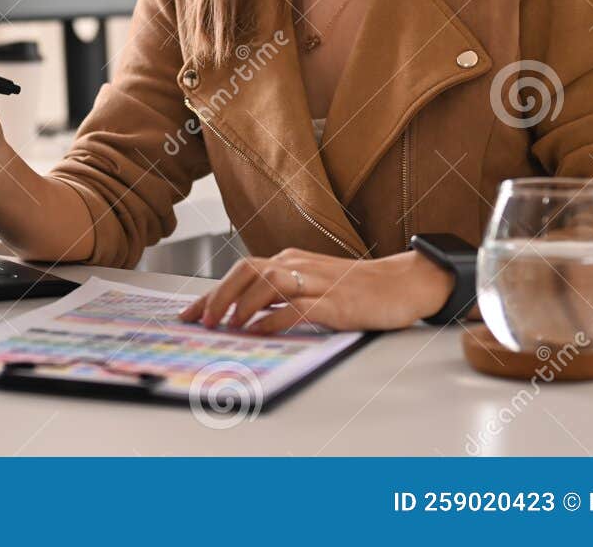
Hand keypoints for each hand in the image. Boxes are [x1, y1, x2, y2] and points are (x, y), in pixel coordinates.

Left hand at [177, 248, 457, 333]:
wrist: (403, 283)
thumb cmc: (358, 288)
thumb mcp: (314, 285)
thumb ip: (283, 294)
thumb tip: (245, 314)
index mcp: (291, 260)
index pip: (241, 270)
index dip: (212, 292)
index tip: (189, 314)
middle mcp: (299, 265)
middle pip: (247, 271)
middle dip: (218, 296)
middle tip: (201, 322)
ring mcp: (318, 282)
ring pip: (267, 283)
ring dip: (241, 306)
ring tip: (227, 326)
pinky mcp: (335, 301)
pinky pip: (297, 306)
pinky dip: (274, 319)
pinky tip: (260, 332)